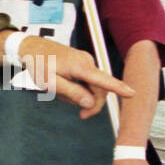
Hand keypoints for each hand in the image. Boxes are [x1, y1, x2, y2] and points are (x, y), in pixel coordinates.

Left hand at [0, 32, 134, 118]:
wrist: (32, 48)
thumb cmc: (39, 65)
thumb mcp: (51, 83)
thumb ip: (72, 93)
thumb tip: (91, 103)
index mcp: (80, 66)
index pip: (103, 80)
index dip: (118, 88)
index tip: (132, 94)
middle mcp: (87, 62)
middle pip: (100, 88)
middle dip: (91, 103)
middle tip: (81, 116)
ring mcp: (86, 62)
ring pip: (93, 86)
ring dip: (81, 95)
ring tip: (62, 93)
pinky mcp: (83, 63)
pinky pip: (88, 81)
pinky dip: (79, 88)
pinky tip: (65, 86)